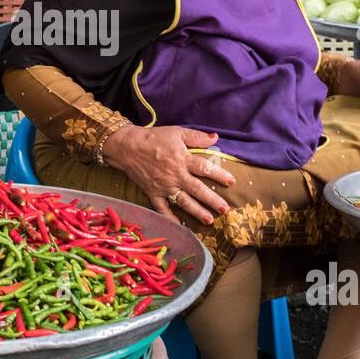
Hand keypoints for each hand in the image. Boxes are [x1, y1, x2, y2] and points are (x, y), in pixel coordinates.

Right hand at [103, 125, 235, 224]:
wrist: (128, 146)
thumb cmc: (153, 138)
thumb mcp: (177, 132)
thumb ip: (196, 137)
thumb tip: (216, 138)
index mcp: (183, 159)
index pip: (205, 168)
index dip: (219, 175)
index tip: (232, 182)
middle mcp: (176, 176)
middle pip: (197, 189)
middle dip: (212, 200)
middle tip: (224, 209)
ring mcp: (164, 186)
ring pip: (183, 201)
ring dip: (197, 212)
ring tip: (209, 220)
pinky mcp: (153, 193)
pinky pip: (162, 208)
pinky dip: (170, 218)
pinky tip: (180, 226)